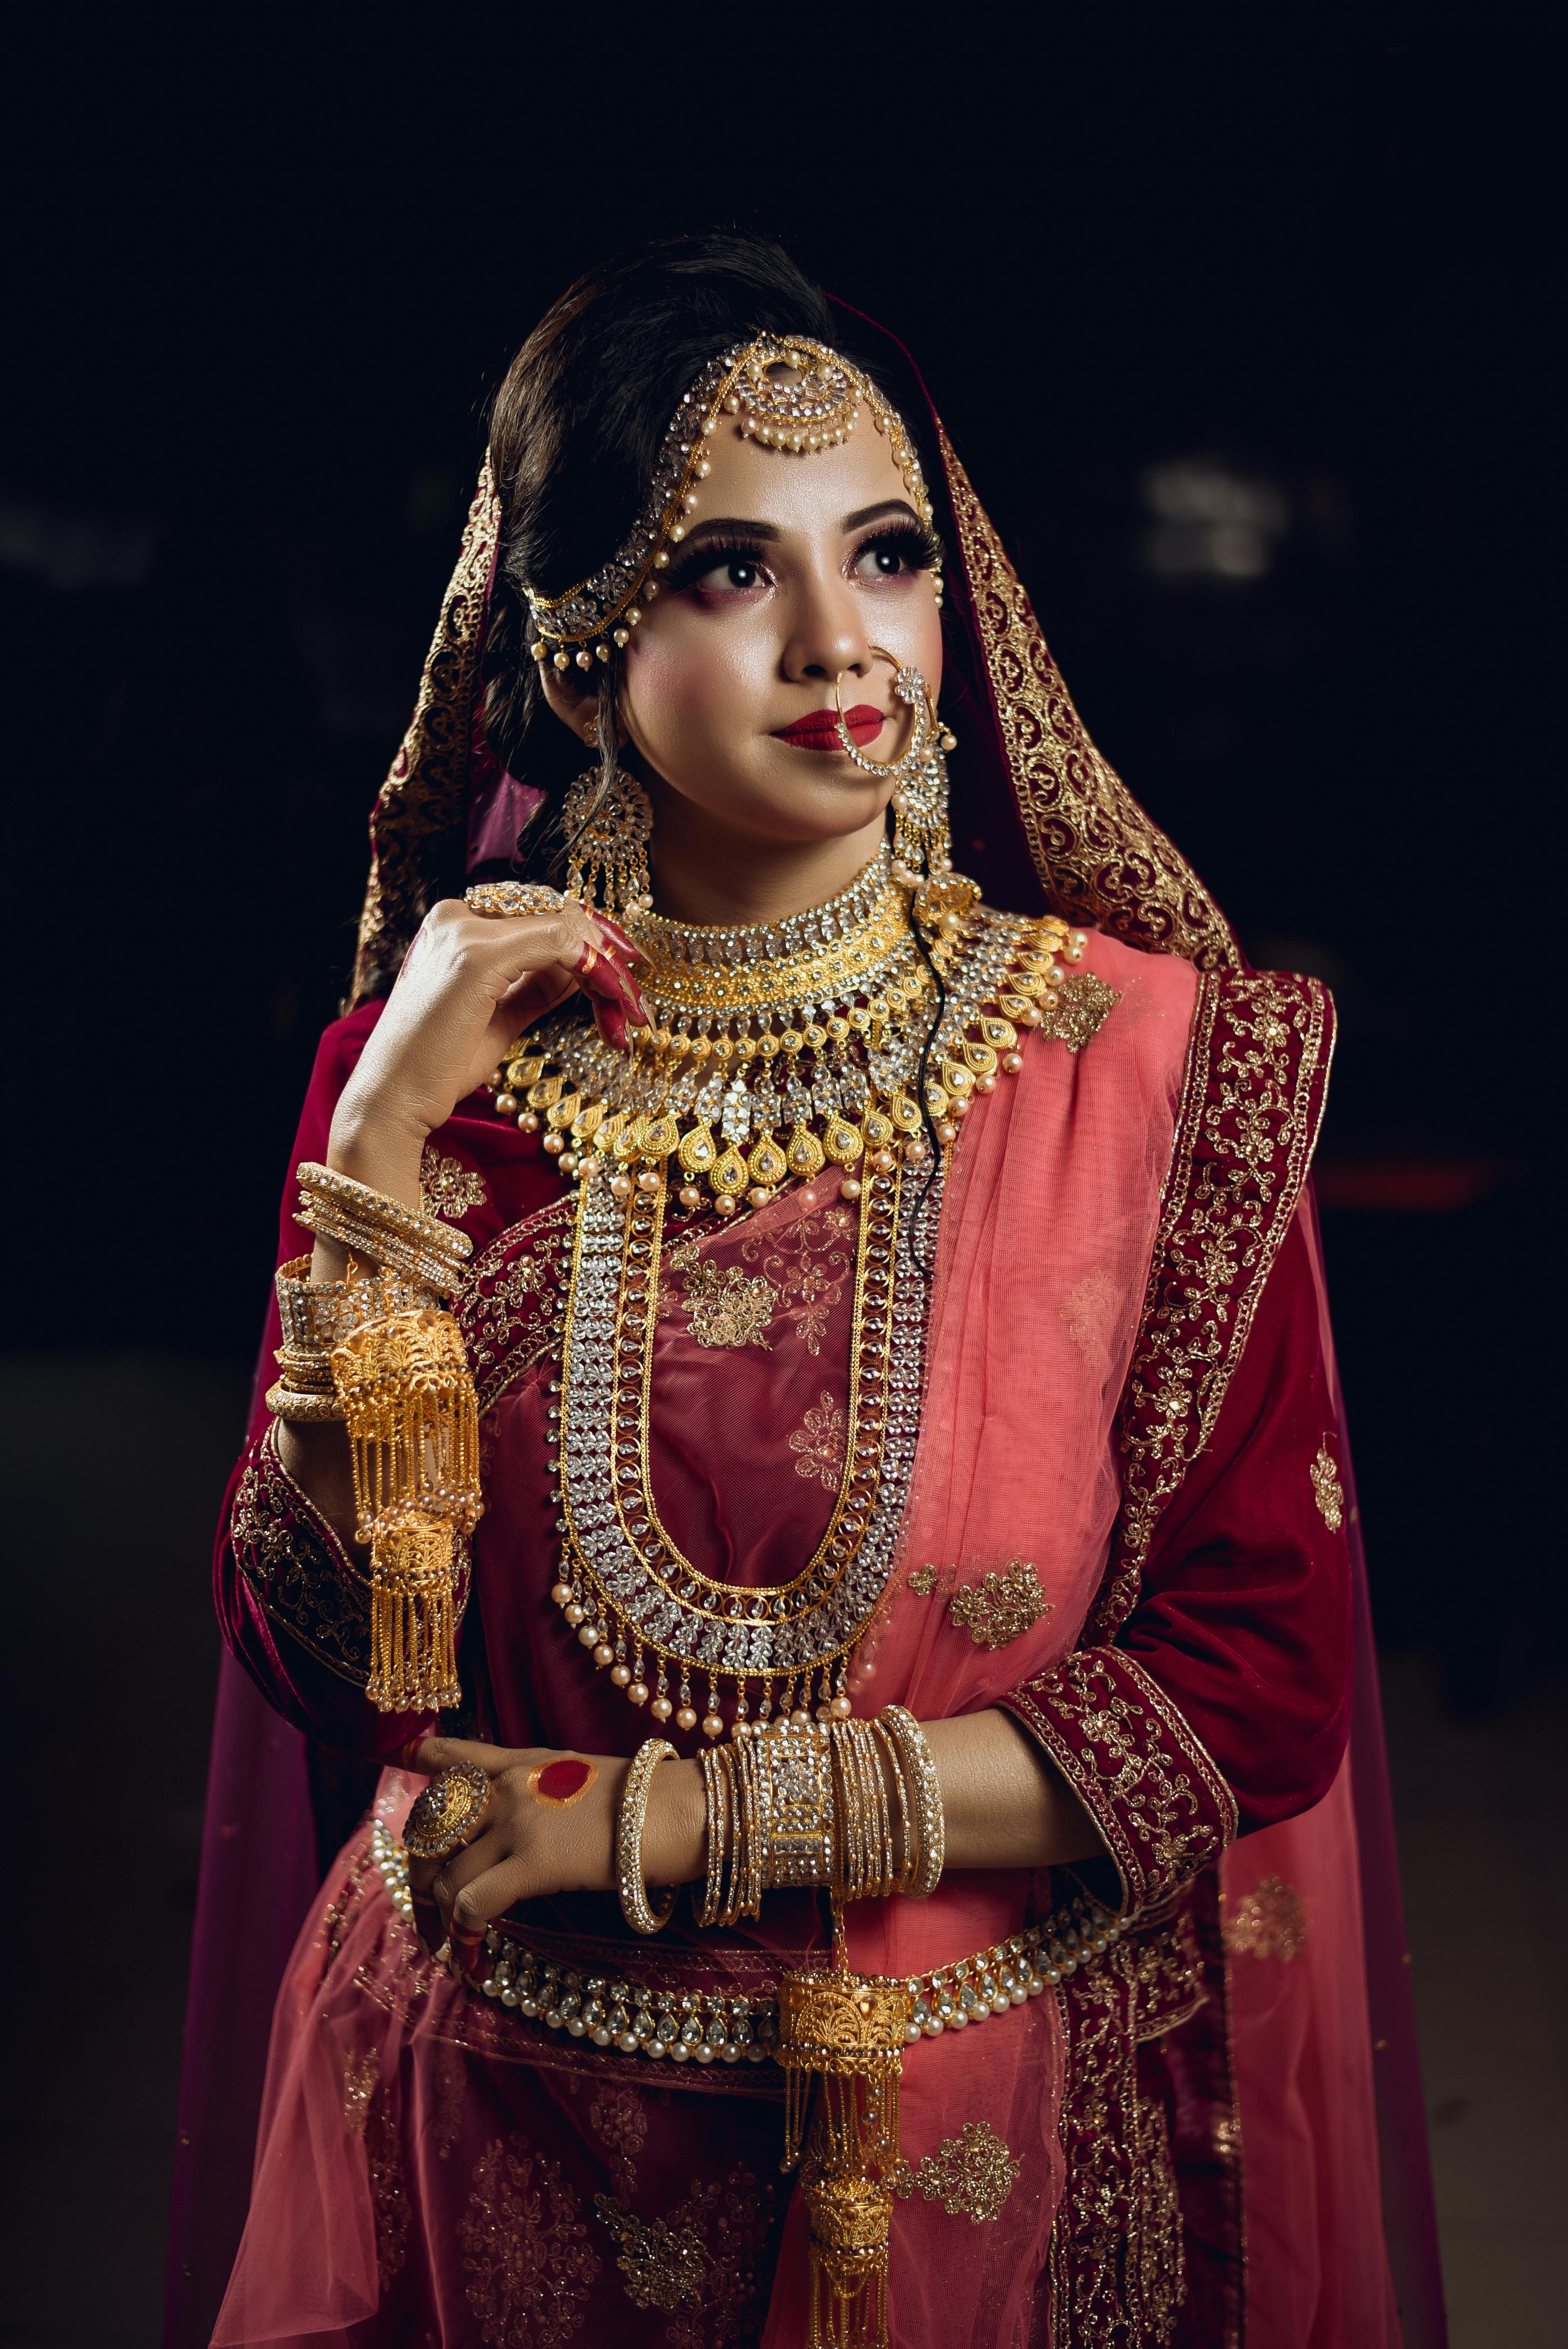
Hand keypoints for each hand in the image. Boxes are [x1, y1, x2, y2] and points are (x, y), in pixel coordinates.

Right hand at [324, 898, 646, 1205]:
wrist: (396, 1099)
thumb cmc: (440, 1065)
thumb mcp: (500, 1015)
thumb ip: (537, 984)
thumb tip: (585, 969)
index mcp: (457, 924)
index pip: (542, 916)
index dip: (591, 944)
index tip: (623, 980)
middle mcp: (458, 915)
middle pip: (558, 916)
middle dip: (607, 957)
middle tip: (636, 1002)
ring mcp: (465, 931)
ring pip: (566, 927)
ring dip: (608, 970)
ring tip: (630, 1015)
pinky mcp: (477, 954)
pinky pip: (559, 941)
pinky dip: (595, 969)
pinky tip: (612, 1001)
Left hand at [403, 1734, 704, 1967]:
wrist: (685, 1808)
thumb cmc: (649, 1799)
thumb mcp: (583, 1777)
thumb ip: (542, 1791)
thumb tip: (521, 1823)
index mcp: (523, 1763)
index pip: (449, 1761)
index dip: (421, 1778)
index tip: (408, 1800)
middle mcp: (510, 1786)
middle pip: (433, 1829)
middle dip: (421, 1876)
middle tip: (431, 1913)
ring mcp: (519, 1821)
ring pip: (446, 1872)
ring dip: (441, 1915)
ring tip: (455, 1942)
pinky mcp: (534, 1862)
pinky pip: (471, 1901)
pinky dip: (463, 1931)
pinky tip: (473, 1949)